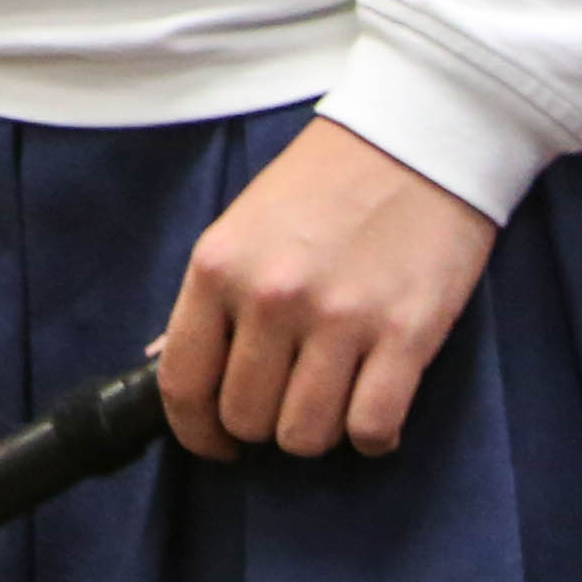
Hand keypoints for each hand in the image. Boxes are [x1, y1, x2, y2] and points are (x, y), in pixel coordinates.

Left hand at [161, 116, 498, 460]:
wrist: (417, 138)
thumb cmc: (325, 183)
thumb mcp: (244, 226)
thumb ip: (210, 299)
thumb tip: (165, 363)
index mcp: (219, 267)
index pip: (182, 384)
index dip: (195, 432)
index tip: (216, 443)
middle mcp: (271, 297)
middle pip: (247, 418)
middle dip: (264, 424)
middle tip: (289, 398)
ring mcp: (339, 318)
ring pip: (306, 435)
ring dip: (318, 430)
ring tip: (333, 396)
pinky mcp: (405, 334)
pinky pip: (372, 429)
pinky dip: (372, 435)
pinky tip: (375, 404)